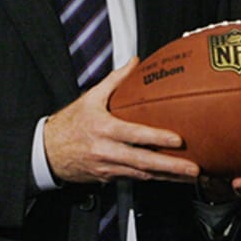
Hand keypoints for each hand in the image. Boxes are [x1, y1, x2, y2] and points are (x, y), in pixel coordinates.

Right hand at [44, 58, 201, 184]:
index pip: (134, 135)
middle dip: (171, 167)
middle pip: (144, 162)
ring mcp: (109, 168)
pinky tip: (170, 178)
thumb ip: (115, 80)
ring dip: (168, 177)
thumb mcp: (90, 98)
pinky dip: (154, 179)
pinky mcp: (109, 178)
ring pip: (143, 175)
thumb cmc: (69, 124)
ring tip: (190, 176)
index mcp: (104, 129)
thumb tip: (135, 61)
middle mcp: (107, 152)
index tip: (177, 140)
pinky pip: (135, 179)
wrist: (47, 153)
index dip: (156, 138)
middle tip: (193, 169)